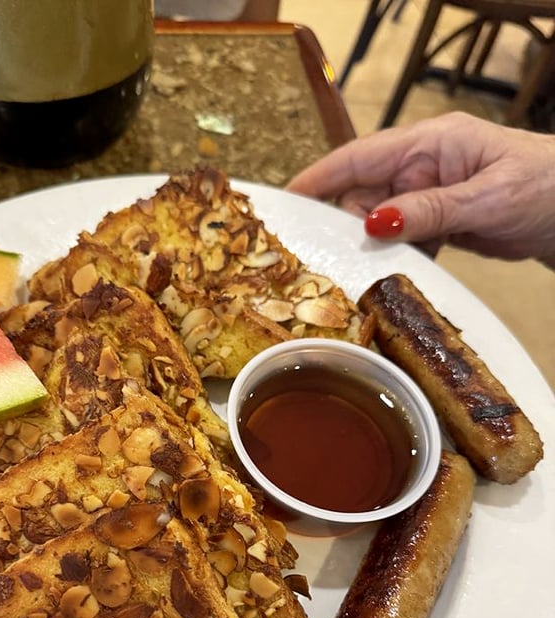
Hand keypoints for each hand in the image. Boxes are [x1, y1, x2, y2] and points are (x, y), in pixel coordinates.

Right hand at [287, 112, 554, 266]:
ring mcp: (428, 194)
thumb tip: (373, 223)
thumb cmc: (544, 185)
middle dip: (346, 226)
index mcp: (429, 143)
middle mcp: (422, 165)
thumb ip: (429, 210)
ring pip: (379, 223)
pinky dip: (395, 259)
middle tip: (336, 261)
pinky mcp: (437, 221)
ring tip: (364, 275)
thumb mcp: (486, 198)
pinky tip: (394, 276)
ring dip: (372, 249)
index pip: (360, 157)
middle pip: (362, 195)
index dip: (319, 178)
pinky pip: (402, 240)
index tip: (285, 202)